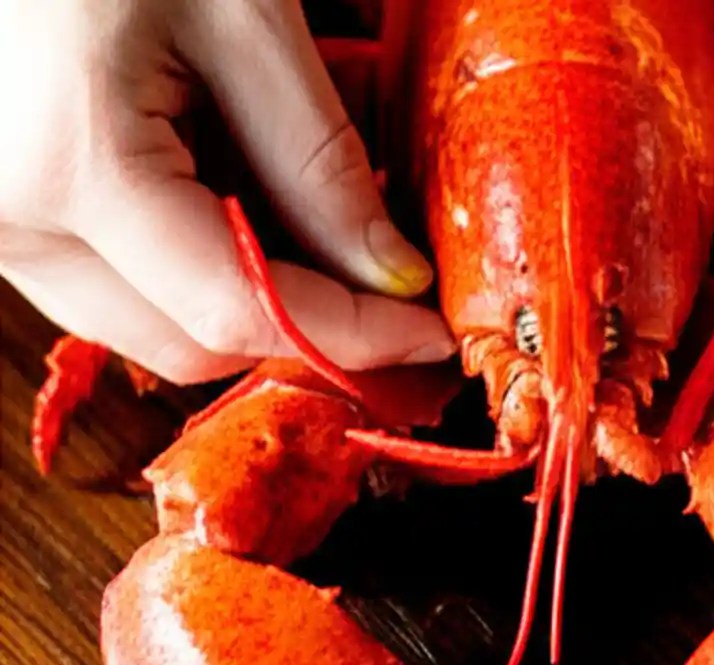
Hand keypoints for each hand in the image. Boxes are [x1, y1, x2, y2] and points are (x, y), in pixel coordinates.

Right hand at [0, 1, 453, 383]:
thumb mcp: (242, 22)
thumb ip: (317, 162)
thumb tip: (390, 274)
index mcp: (73, 168)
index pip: (241, 310)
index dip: (354, 334)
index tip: (429, 331)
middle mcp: (13, 221)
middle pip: (193, 342)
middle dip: (306, 326)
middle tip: (390, 287)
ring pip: (153, 325)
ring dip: (254, 300)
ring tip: (319, 226)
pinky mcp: (9, 214)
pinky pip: (119, 286)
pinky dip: (202, 268)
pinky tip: (250, 205)